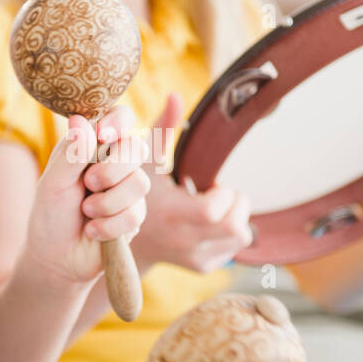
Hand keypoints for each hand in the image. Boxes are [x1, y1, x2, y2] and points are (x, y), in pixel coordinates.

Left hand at [20, 106, 150, 285]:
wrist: (56, 260)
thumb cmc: (49, 216)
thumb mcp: (53, 184)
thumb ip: (70, 155)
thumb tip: (81, 121)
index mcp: (91, 146)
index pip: (119, 119)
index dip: (119, 121)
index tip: (105, 134)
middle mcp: (113, 163)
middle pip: (136, 149)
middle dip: (112, 169)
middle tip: (89, 183)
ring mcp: (127, 190)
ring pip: (139, 183)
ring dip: (108, 202)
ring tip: (86, 213)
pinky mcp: (134, 216)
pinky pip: (136, 214)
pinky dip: (109, 225)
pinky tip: (92, 231)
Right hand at [129, 93, 252, 272]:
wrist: (122, 241)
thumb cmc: (134, 192)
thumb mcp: (143, 161)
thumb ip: (161, 129)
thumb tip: (174, 95)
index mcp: (174, 216)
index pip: (217, 212)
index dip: (225, 196)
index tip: (213, 185)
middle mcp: (186, 243)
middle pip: (236, 227)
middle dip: (237, 205)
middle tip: (220, 193)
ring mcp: (196, 258)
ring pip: (241, 238)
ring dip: (236, 217)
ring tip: (213, 206)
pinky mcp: (203, 266)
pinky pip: (234, 248)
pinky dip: (230, 232)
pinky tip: (208, 222)